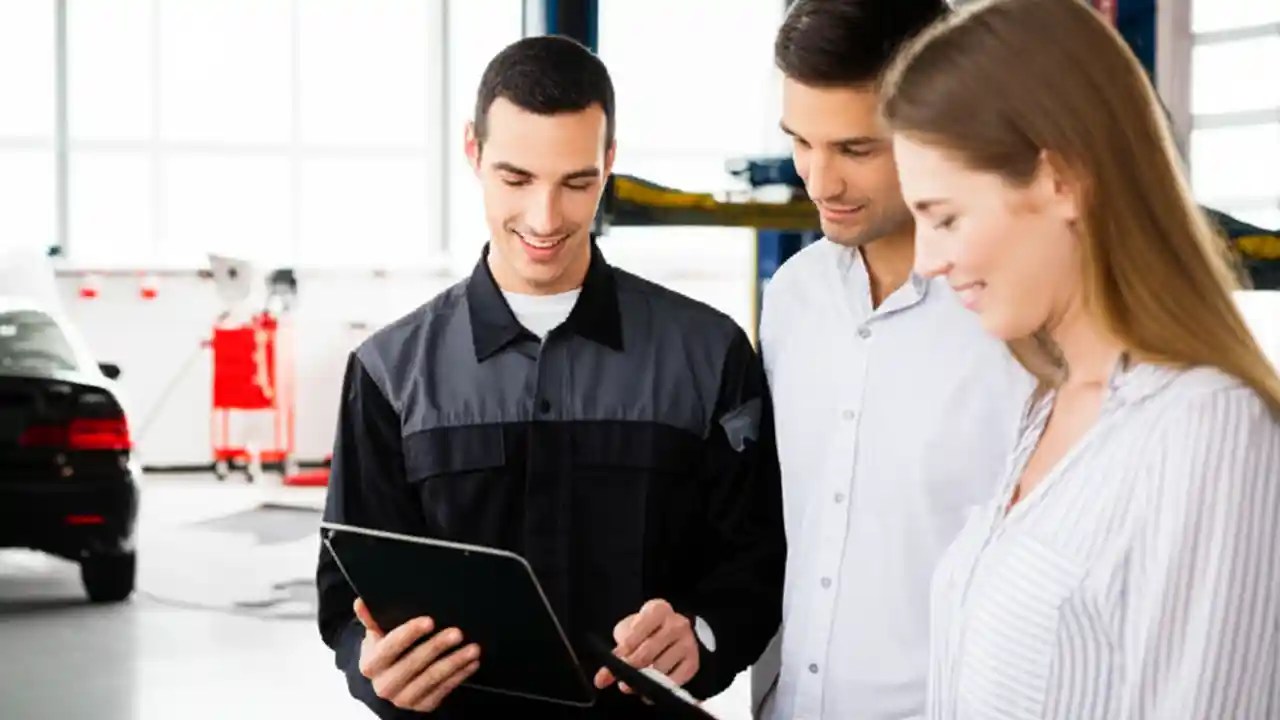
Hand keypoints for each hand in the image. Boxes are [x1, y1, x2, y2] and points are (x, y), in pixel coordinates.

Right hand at [354, 597, 481, 711]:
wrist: (389, 681)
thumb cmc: (385, 650)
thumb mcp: (376, 636)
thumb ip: (371, 620)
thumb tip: (360, 602)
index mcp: (370, 665)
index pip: (390, 647)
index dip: (409, 633)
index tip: (429, 621)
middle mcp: (384, 686)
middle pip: (413, 664)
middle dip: (437, 647)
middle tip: (457, 633)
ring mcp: (403, 699)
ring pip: (432, 679)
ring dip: (455, 662)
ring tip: (473, 648)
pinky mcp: (422, 706)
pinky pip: (444, 690)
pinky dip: (460, 675)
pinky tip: (471, 663)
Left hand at [594, 599, 699, 693]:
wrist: (672, 632)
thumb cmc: (647, 631)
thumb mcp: (628, 632)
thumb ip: (616, 653)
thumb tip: (603, 678)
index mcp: (658, 609)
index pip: (636, 632)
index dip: (623, 651)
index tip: (612, 665)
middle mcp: (677, 623)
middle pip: (648, 652)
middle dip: (631, 669)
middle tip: (621, 680)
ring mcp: (688, 642)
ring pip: (660, 668)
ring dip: (643, 681)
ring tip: (633, 685)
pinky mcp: (693, 662)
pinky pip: (674, 681)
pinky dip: (658, 689)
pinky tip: (649, 691)